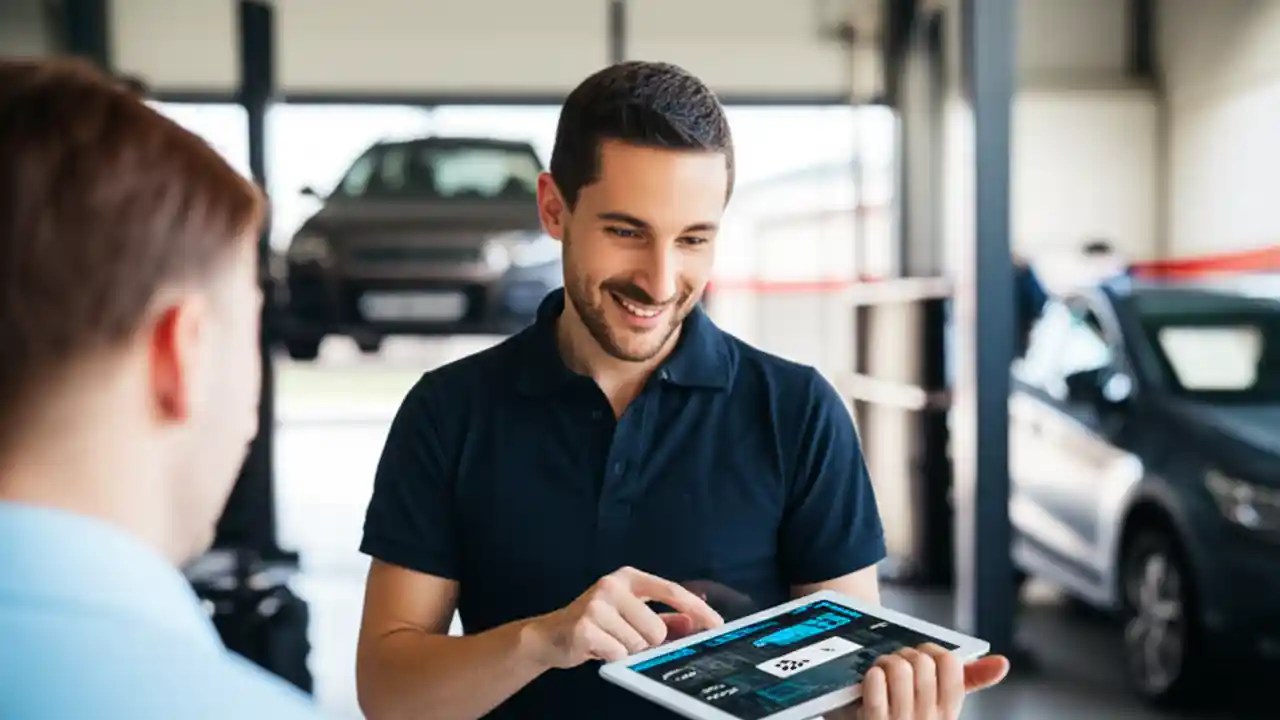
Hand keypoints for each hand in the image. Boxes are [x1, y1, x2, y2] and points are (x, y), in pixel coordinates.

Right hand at [522, 566, 724, 669]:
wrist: (549, 635)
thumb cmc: (596, 624)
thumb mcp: (629, 614)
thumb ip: (663, 618)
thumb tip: (694, 623)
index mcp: (627, 577)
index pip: (671, 590)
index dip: (697, 609)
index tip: (716, 624)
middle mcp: (612, 585)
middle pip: (656, 628)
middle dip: (646, 642)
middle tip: (626, 638)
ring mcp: (596, 605)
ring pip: (638, 643)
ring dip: (627, 650)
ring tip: (609, 642)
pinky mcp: (584, 627)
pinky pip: (618, 653)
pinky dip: (612, 657)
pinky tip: (598, 648)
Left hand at [857, 643, 1008, 719]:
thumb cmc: (903, 708)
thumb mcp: (936, 699)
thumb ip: (969, 679)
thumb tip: (1003, 663)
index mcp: (947, 712)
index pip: (952, 666)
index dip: (933, 652)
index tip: (922, 656)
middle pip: (923, 664)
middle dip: (905, 654)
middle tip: (895, 662)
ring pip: (900, 671)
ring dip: (885, 662)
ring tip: (880, 670)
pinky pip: (876, 694)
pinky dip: (873, 678)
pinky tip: (872, 678)